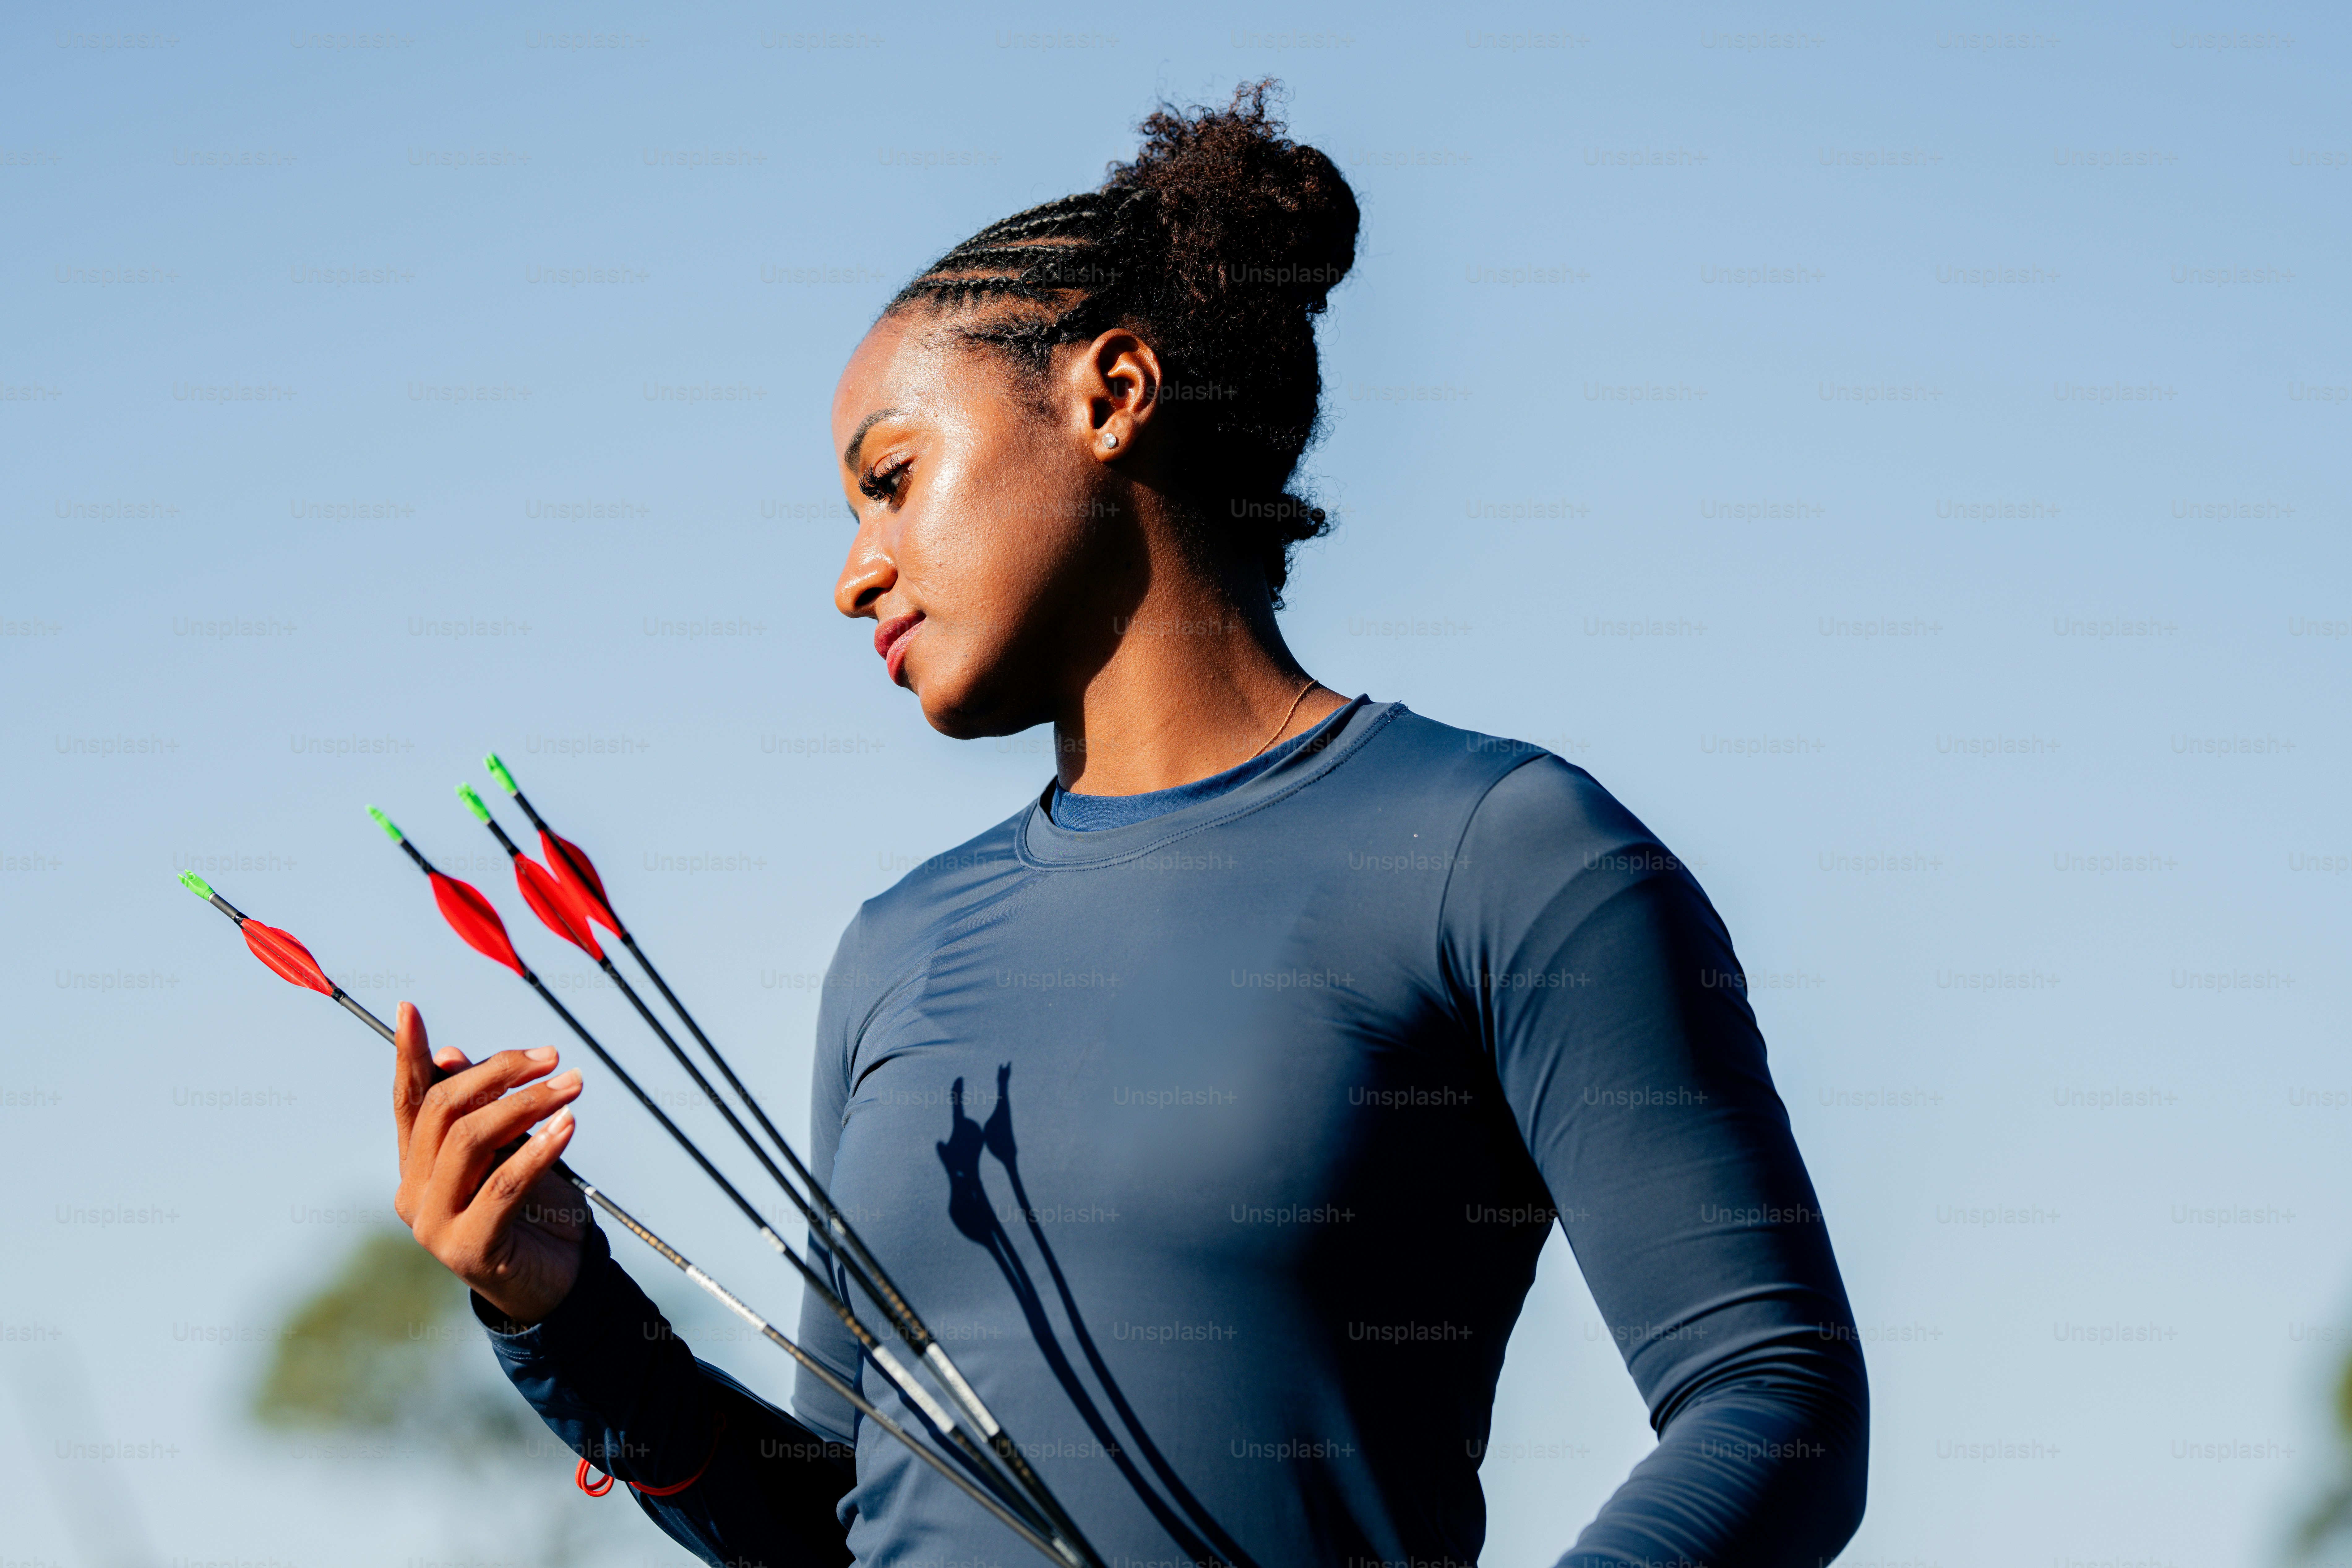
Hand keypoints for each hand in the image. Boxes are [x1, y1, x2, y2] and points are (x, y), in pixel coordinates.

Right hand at [390, 1001, 586, 1324]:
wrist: (557, 1280)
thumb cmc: (533, 1208)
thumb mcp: (506, 1150)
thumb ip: (477, 1111)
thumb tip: (448, 1054)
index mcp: (416, 1166)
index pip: (407, 1101)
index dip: (407, 1055)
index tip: (409, 1008)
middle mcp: (412, 1194)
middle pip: (444, 1111)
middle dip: (498, 1073)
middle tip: (552, 1056)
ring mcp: (433, 1225)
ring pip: (472, 1141)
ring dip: (528, 1104)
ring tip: (574, 1084)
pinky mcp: (467, 1249)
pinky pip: (504, 1184)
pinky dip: (540, 1149)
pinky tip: (570, 1126)